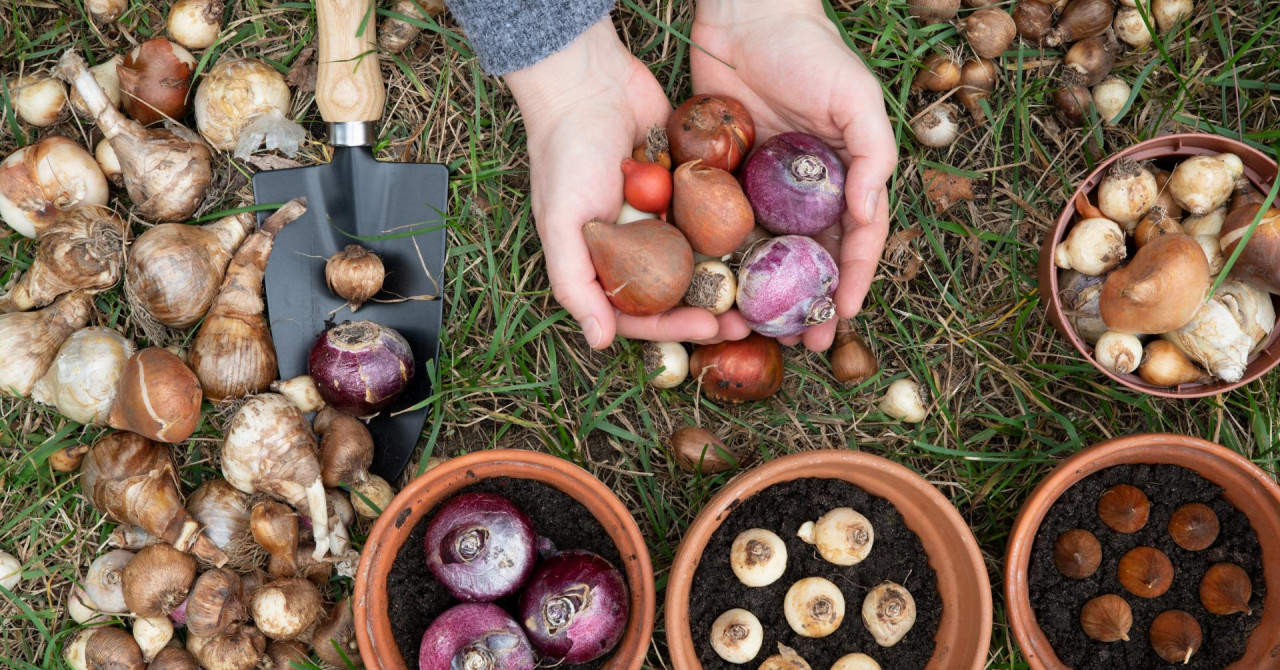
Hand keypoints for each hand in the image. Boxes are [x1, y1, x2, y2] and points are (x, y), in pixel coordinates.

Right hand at [508, 19, 749, 349]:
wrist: (589, 81)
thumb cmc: (565, 153)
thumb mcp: (561, 223)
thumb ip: (575, 284)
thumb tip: (599, 342)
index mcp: (604, 261)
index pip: (641, 311)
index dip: (674, 326)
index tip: (708, 328)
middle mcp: (636, 245)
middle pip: (679, 292)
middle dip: (713, 309)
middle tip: (748, 322)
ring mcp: (665, 215)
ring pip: (704, 257)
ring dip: (732, 277)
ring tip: (764, 290)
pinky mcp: (689, 184)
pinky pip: (717, 214)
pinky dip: (737, 230)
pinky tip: (767, 243)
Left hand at [691, 0, 896, 350]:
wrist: (744, 14)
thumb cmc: (809, 50)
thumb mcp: (856, 97)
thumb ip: (873, 155)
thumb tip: (869, 214)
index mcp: (846, 175)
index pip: (858, 239)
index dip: (853, 280)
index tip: (842, 316)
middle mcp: (807, 189)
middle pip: (813, 258)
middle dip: (811, 303)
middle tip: (804, 343)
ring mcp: (764, 187)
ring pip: (769, 252)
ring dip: (767, 293)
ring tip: (758, 329)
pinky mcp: (724, 178)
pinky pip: (724, 226)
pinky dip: (724, 259)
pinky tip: (716, 289)